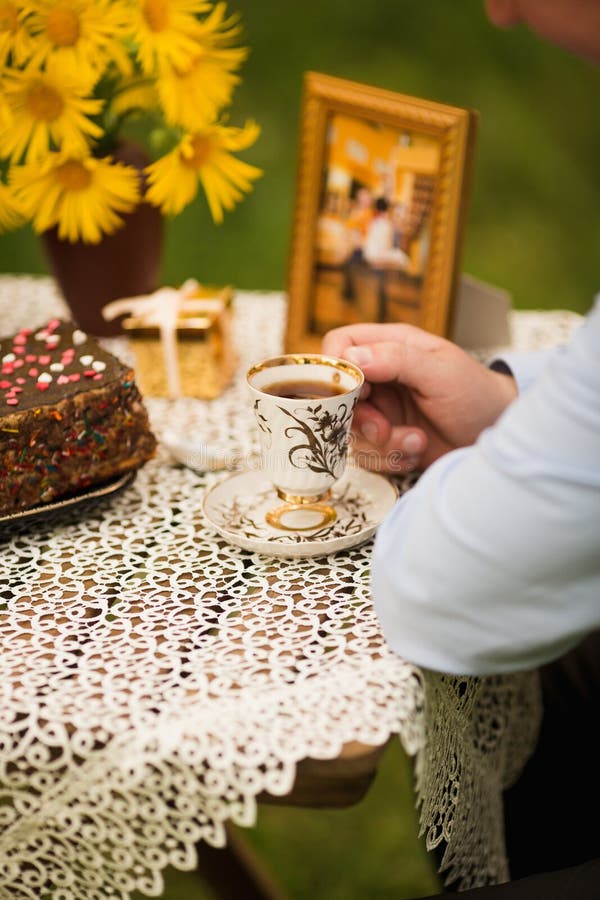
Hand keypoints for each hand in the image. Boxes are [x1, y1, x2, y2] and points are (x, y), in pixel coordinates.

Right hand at [322, 323, 517, 471]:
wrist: (498, 436)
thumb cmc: (476, 394)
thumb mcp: (440, 371)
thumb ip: (397, 360)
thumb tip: (352, 357)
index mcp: (391, 346)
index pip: (340, 344)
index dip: (336, 367)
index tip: (355, 390)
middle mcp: (380, 376)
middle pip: (337, 393)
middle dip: (360, 417)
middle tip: (383, 429)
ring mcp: (382, 409)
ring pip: (350, 429)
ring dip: (381, 442)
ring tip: (417, 440)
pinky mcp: (387, 439)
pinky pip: (367, 453)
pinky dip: (390, 457)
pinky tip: (417, 450)